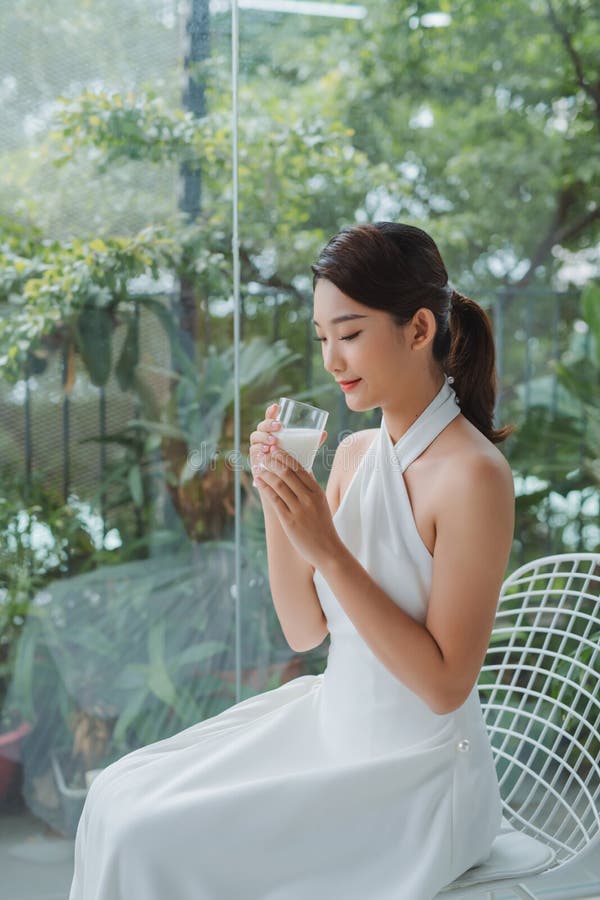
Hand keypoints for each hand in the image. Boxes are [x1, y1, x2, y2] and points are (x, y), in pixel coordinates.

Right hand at [248, 402, 326, 486]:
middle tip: (279, 427)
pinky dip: (258, 451)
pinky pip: (253, 453)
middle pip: (261, 426)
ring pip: (255, 438)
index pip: (270, 418)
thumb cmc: (293, 462)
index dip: (271, 412)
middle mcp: (264, 438)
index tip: (277, 406)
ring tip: (274, 441)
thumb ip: (311, 442)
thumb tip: (323, 433)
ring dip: (264, 437)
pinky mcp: (255, 460)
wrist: (285, 482)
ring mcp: (258, 448)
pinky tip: (264, 452)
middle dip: (268, 424)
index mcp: (274, 432)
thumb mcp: (302, 450)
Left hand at [251, 444, 341, 569]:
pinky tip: (259, 482)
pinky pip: (275, 500)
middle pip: (288, 473)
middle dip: (273, 461)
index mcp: (317, 492)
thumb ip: (312, 486)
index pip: (300, 468)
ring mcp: (299, 509)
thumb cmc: (323, 526)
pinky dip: (265, 489)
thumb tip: (305, 470)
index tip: (276, 450)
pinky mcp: (289, 521)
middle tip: (264, 454)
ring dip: (267, 473)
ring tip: (258, 467)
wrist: (327, 550)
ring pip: (279, 485)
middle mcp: (308, 498)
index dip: (285, 457)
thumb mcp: (322, 502)